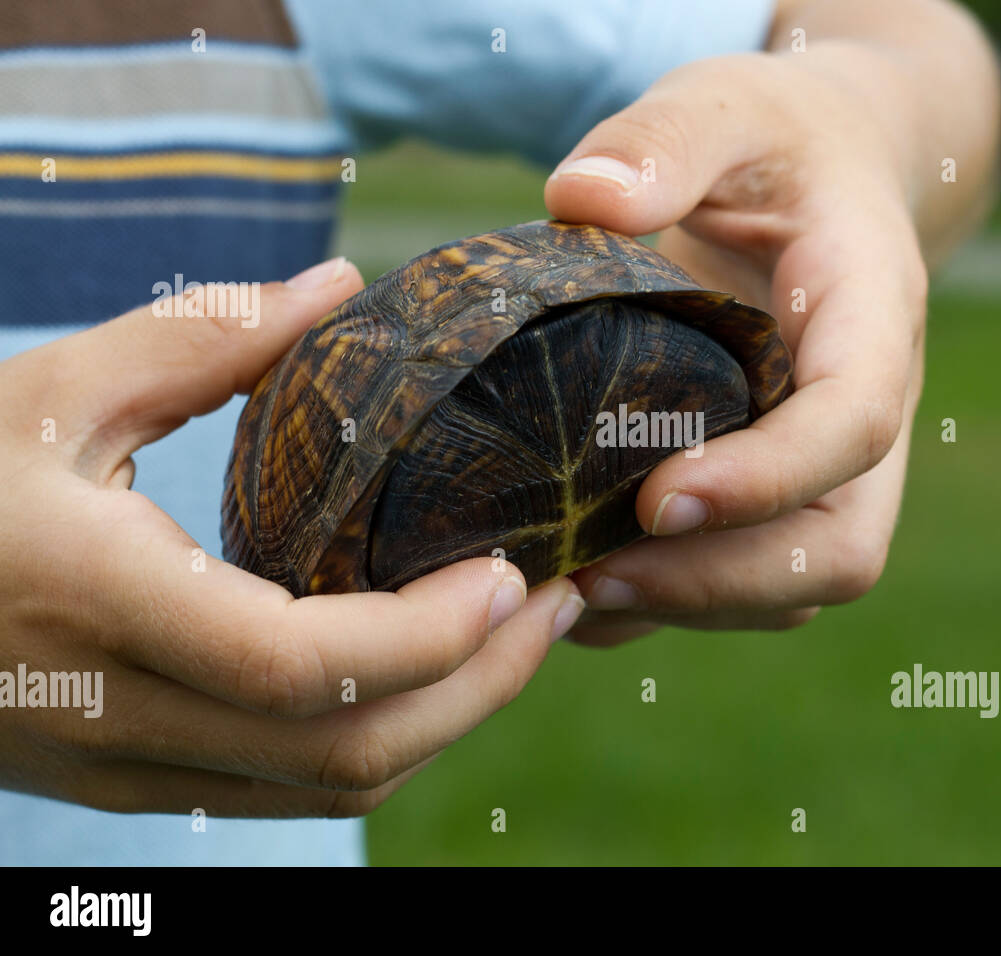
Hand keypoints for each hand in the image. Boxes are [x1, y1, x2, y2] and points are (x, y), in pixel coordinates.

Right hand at [0, 260, 583, 814]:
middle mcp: (118, 714)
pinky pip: (294, 790)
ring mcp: (128, 768)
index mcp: (97, 603)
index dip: (429, 638)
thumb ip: (199, 336)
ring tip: (519, 633)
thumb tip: (335, 286)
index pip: (300, 669)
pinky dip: (386, 737)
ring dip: (448, 719)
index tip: (513, 573)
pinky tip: (430, 666)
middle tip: (560, 602)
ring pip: (332, 789)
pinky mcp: (140, 782)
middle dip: (480, 687)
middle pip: (346, 754)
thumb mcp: (51, 391)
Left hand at [544, 51, 943, 642]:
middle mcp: (866, 410)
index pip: (856, 420)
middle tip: (590, 571)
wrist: (815, 182)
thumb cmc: (773, 142)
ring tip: (567, 585)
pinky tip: (574, 575)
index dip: (770, 478)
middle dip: (722, 580)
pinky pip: (745, 582)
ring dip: (686, 604)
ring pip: (793, 583)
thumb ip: (667, 138)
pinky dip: (664, 602)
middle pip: (840, 545)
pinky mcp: (777, 490)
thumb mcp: (727, 106)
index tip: (656, 500)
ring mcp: (827, 464)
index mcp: (871, 315)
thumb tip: (581, 200)